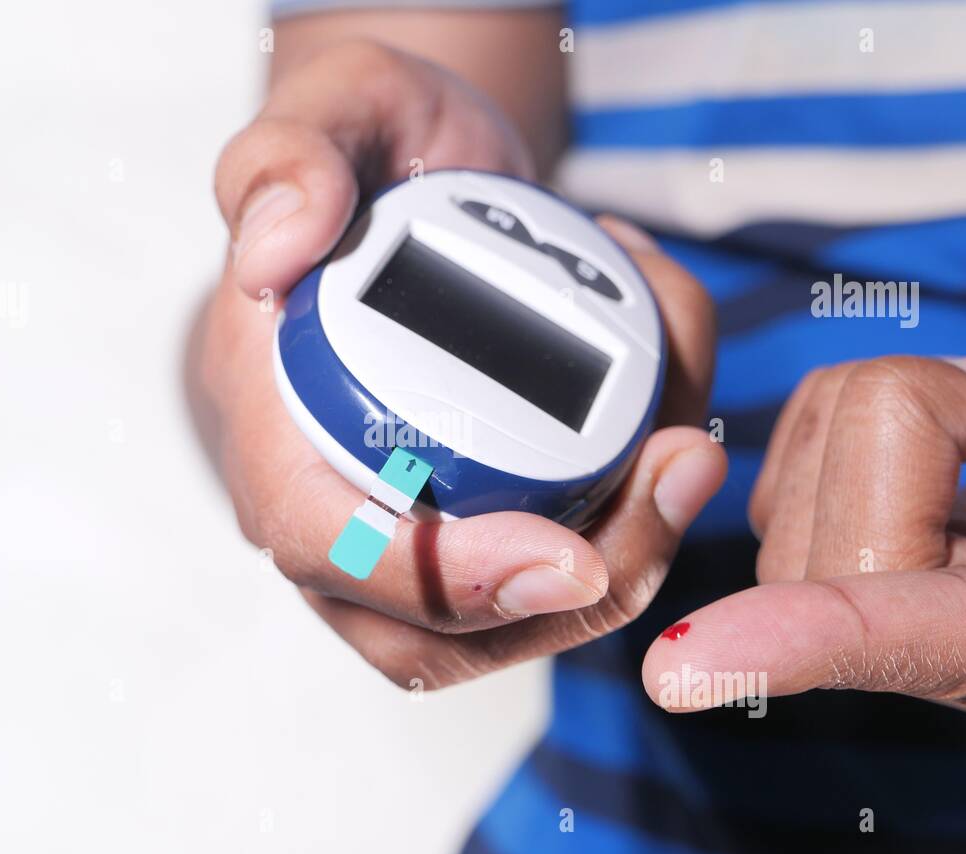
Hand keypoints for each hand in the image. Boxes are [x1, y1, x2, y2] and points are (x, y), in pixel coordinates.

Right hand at [191, 40, 725, 689]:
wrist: (425, 184)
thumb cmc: (375, 161)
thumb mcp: (335, 112)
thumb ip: (287, 160)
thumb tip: (273, 255)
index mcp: (275, 427)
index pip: (328, 547)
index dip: (441, 578)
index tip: (567, 557)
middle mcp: (335, 503)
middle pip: (439, 628)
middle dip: (577, 586)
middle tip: (680, 472)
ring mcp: (410, 529)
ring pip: (512, 621)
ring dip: (627, 557)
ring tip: (691, 441)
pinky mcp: (481, 524)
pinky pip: (558, 569)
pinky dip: (636, 515)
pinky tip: (673, 410)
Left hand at [643, 354, 965, 745]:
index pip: (883, 639)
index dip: (792, 643)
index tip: (679, 675)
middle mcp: (928, 641)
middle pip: (823, 511)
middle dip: (910, 408)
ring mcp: (886, 597)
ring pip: (790, 474)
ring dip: (884, 399)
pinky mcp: (868, 548)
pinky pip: (802, 462)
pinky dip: (864, 408)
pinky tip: (955, 421)